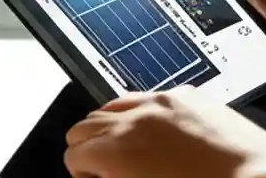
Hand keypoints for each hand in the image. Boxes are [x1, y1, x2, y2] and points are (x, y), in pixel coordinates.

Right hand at [63, 87, 265, 177]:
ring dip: (114, 127)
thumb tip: (103, 175)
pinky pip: (152, 97)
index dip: (82, 173)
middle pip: (86, 123)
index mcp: (120, 146)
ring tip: (132, 154)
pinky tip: (161, 138)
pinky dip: (145, 114)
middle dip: (91, 148)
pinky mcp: (191, 95)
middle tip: (108, 172)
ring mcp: (166, 99)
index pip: (74, 151)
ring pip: (115, 103)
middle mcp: (139, 114)